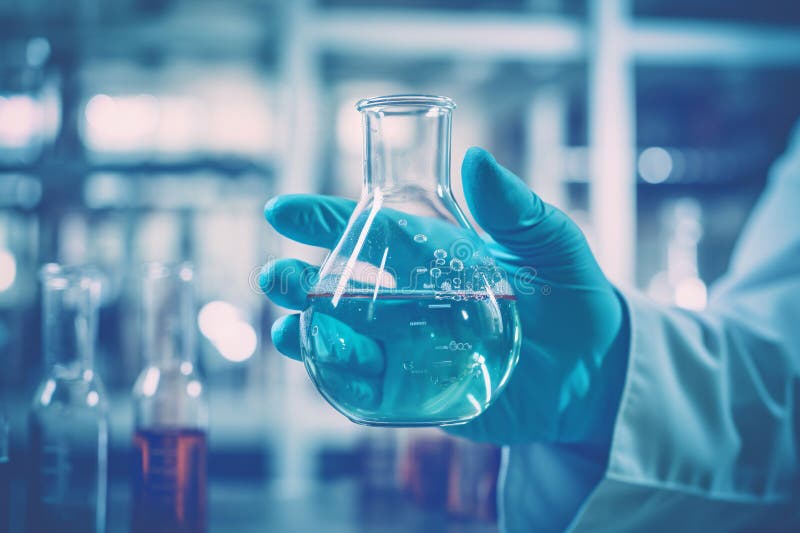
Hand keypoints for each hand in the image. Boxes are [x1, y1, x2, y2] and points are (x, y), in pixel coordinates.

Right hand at [261, 147, 628, 446]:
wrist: (595, 372)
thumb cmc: (574, 296)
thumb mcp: (550, 244)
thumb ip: (513, 208)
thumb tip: (477, 158)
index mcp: (434, 255)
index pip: (368, 231)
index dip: (323, 220)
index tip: (282, 212)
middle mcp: (412, 300)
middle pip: (342, 289)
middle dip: (302, 283)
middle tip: (276, 279)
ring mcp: (412, 348)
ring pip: (346, 341)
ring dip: (312, 335)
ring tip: (291, 333)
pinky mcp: (420, 393)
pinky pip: (371, 391)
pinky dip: (343, 382)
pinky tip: (326, 371)